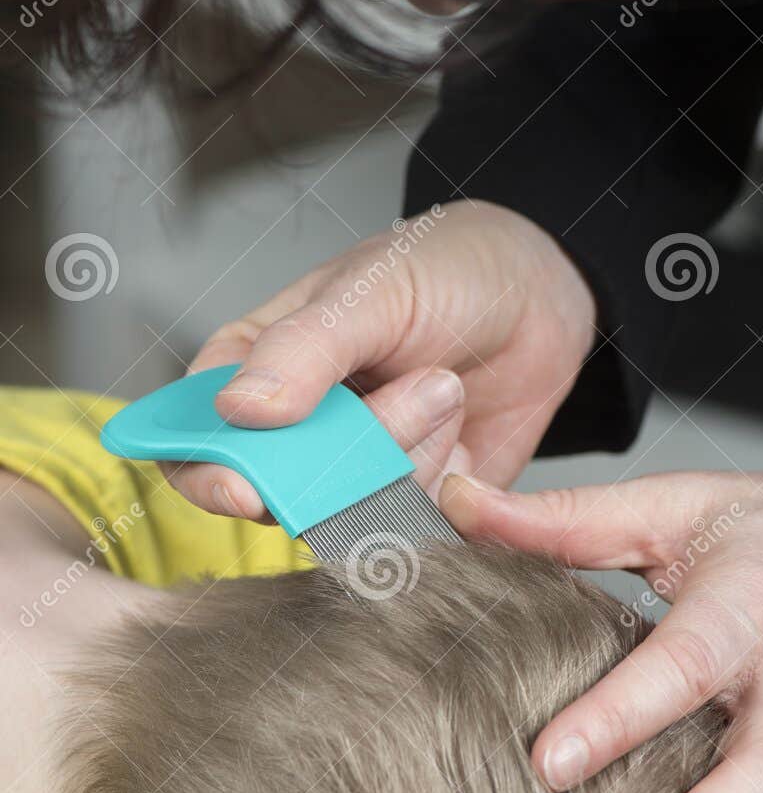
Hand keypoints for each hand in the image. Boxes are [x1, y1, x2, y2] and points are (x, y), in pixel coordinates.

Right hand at [165, 201, 595, 519]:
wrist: (540, 295)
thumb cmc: (446, 269)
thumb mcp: (373, 289)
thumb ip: (305, 348)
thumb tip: (237, 408)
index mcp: (255, 365)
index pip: (193, 438)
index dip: (209, 472)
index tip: (246, 489)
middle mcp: (293, 430)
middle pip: (275, 491)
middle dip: (345, 455)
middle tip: (423, 385)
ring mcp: (350, 470)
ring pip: (347, 509)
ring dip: (406, 450)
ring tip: (445, 382)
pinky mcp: (408, 501)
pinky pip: (405, 523)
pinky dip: (439, 478)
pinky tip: (458, 421)